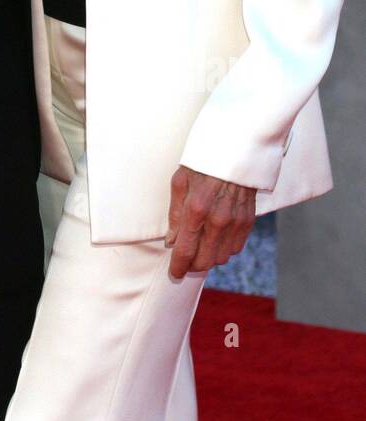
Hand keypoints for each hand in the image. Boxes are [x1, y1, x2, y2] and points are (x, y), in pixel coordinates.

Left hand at [165, 164, 255, 280]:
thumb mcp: (180, 182)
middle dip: (193, 265)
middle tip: (185, 259)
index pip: (186, 251)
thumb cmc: (202, 162)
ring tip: (200, 244)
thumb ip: (176, 215)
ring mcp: (236, 221)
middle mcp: (218, 220)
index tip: (174, 273)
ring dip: (209, 257)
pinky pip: (236, 247)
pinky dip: (224, 248)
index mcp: (196, 209)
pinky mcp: (248, 220)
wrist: (236, 147)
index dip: (179, 267)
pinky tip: (216, 237)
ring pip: (222, 258)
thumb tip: (172, 242)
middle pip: (205, 261)